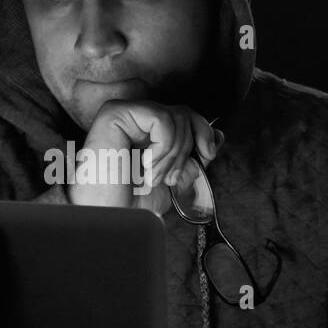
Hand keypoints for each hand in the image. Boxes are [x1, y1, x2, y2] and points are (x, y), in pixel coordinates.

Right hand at [65, 100, 224, 215]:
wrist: (109, 215)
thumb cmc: (132, 202)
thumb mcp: (174, 178)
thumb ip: (193, 156)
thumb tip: (217, 135)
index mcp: (147, 130)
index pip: (187, 115)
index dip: (203, 132)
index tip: (206, 156)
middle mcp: (136, 117)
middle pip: (184, 113)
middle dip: (188, 149)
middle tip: (171, 178)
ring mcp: (125, 112)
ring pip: (175, 116)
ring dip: (173, 155)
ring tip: (153, 176)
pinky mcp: (116, 112)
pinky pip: (161, 119)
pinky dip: (162, 147)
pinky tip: (146, 165)